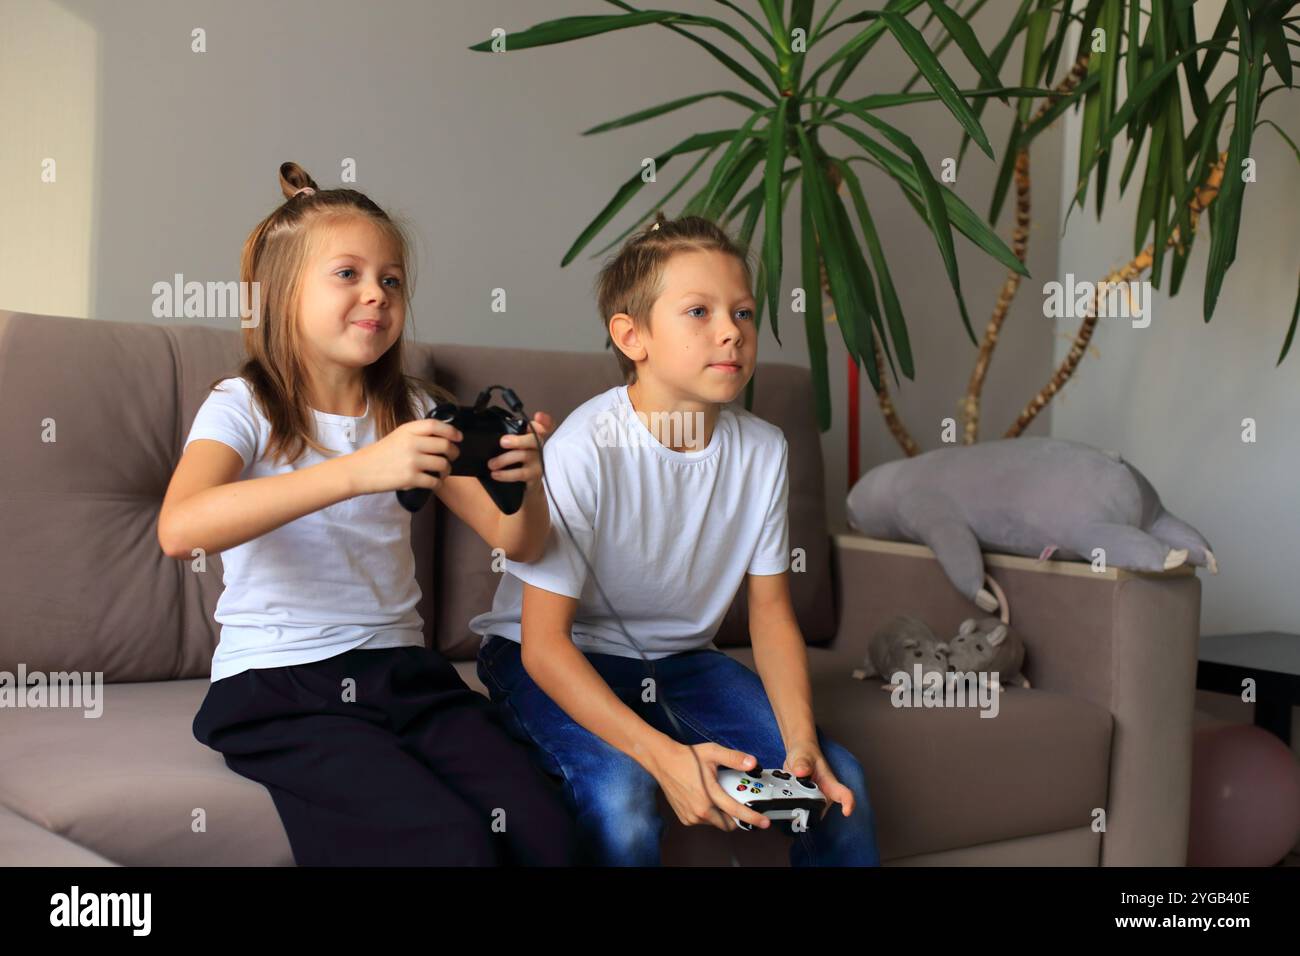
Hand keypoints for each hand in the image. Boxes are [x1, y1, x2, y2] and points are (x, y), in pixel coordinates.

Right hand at [346, 418, 461, 495]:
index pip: (436, 425)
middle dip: (454, 453)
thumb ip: (418, 434)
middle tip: (452, 457)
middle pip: (445, 445)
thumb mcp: (398, 436)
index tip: (458, 437)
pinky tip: (434, 482)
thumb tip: (443, 437)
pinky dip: (438, 483)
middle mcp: (411, 443)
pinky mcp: (410, 478)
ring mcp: (411, 461)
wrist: (360, 471)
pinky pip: (435, 481)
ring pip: (443, 464)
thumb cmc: (380, 454)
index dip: (452, 431)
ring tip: (442, 472)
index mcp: (408, 430)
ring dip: (447, 470)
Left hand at [487, 411, 553, 487]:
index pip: (545, 425)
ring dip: (504, 459)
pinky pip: (520, 474)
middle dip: (518, 440)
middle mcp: (539, 448)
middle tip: (503, 442)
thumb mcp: (515, 448)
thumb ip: (510, 438)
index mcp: (534, 437)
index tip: (537, 416)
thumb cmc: (518, 463)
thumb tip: (491, 431)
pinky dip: (506, 474)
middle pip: (534, 439)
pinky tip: (496, 474)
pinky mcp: (534, 477)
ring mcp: (538, 462)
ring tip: (491, 464)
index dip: (544, 420)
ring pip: (524, 456)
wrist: (525, 486)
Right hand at [650, 741, 771, 831]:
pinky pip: (704, 821)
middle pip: (727, 823)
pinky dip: (709, 814)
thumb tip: (752, 763)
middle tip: (738, 803)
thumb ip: (734, 758)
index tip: (764, 823)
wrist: (663, 761)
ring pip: (715, 822)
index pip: (736, 811)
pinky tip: (705, 799)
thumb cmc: (687, 757)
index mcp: (709, 795)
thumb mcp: (713, 753)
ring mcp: (691, 816)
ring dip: (721, 814)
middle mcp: (700, 810)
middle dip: (736, 818)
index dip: (752, 818)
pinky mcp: (685, 818)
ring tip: (718, 796)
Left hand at [784, 741, 854, 818]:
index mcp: (830, 783)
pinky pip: (796, 809)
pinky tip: (784, 794)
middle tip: (794, 792)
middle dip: (805, 808)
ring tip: (788, 788)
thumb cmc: (805, 754)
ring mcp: (814, 801)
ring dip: (794, 806)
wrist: (798, 756)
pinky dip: (789, 804)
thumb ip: (802, 762)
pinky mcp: (804, 803)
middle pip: (819, 811)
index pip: (844, 795)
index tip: (846, 811)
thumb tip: (801, 771)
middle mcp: (825, 795)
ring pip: (806, 812)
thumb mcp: (803, 755)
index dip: (848, 804)